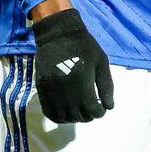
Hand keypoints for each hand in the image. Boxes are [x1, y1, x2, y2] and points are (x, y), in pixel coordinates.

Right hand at [31, 8, 113, 123]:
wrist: (58, 33)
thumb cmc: (84, 46)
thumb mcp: (101, 62)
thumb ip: (106, 86)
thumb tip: (109, 107)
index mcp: (81, 79)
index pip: (92, 109)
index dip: (99, 112)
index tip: (102, 108)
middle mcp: (64, 87)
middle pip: (78, 115)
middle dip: (88, 116)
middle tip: (92, 109)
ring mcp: (50, 89)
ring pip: (63, 117)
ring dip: (74, 118)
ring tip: (80, 111)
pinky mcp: (41, 88)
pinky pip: (48, 111)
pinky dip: (59, 117)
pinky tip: (66, 112)